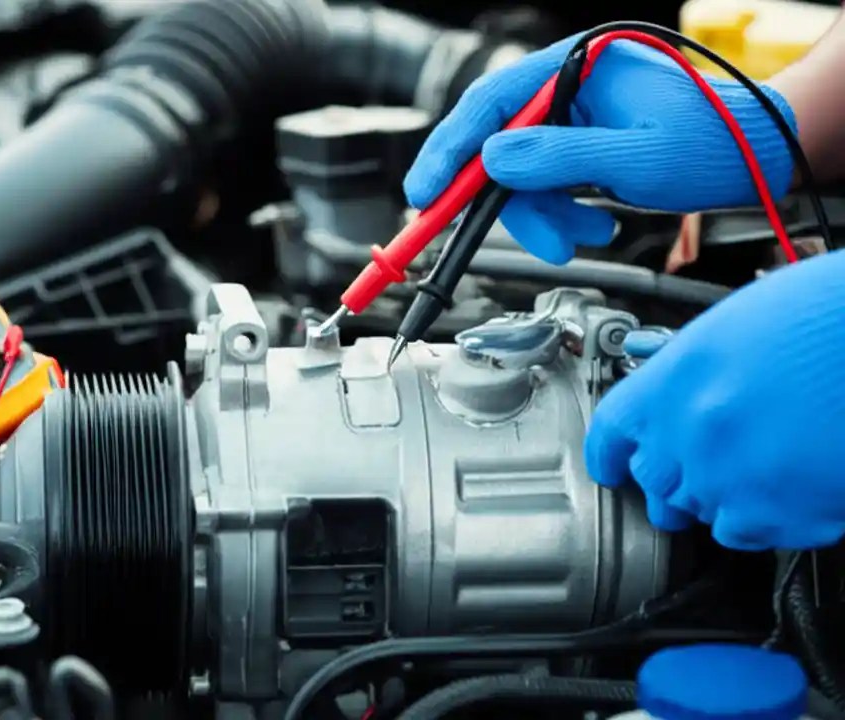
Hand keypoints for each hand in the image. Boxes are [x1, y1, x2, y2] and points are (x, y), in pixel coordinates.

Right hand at [403, 35, 796, 263]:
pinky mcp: (576, 145)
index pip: (489, 103)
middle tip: (478, 236)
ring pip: (519, 174)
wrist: (759, 156)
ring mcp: (570, 117)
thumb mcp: (636, 157)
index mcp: (575, 66)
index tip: (424, 195)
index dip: (450, 150)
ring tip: (577, 238)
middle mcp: (565, 87)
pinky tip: (592, 225)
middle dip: (501, 200)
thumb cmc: (715, 143)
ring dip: (540, 216)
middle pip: (496, 143)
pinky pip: (543, 184)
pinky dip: (558, 215)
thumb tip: (495, 161)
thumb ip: (560, 158)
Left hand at [587, 251, 844, 549]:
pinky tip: (789, 485)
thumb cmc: (821, 320)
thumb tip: (679, 395)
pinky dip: (763, 518)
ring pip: (699, 510)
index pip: (611, 432)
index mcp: (668, 383)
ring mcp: (725, 482)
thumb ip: (693, 374)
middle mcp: (686, 437)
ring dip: (721, 494)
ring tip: (763, 462)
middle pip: (654, 479)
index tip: (612, 465)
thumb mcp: (733, 330)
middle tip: (710, 459)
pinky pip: (746, 534)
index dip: (611, 453)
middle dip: (676, 474)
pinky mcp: (773, 517)